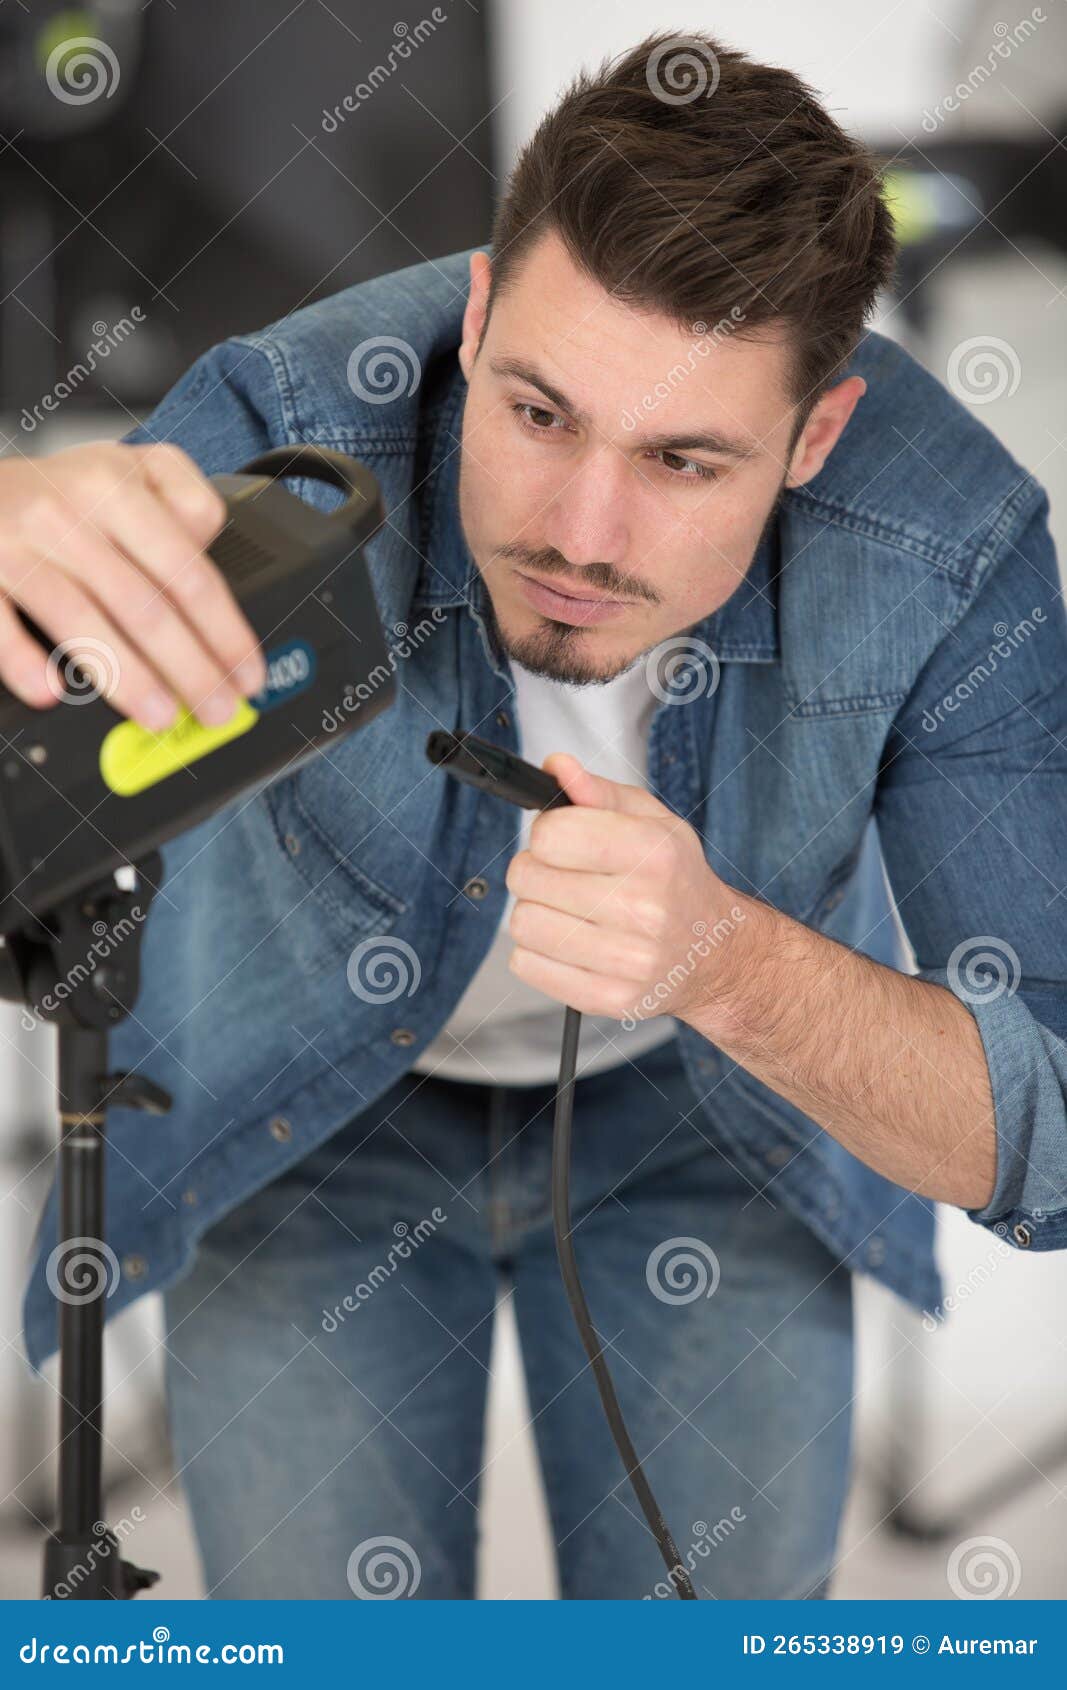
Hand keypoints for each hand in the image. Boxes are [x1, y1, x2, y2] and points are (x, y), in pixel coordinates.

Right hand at [0, 441, 265, 728]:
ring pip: (80, 618)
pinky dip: (23, 660)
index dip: (224, 632)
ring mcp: (17, 543)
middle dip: (189, 668)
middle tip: (215, 710)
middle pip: (143, 604)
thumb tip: (210, 559)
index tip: (245, 675)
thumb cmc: (67, 491)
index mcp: (117, 488)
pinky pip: (0, 623)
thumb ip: (186, 503)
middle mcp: (68, 513)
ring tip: (158, 716)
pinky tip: (51, 692)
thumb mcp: (134, 468)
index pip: (187, 571)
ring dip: (126, 677)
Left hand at [505, 752, 749, 1026]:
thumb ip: (597, 792)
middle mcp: (644, 908)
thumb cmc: (675, 880)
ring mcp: (628, 959)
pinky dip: (536, 951)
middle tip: (563, 876)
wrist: (714, 953)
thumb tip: (556, 767)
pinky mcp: (610, 998)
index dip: (548, 833)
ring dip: (534, 912)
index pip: (551, 835)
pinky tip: (569, 942)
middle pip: (527, 878)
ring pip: (523, 924)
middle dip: (535, 870)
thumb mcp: (651, 821)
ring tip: (566, 910)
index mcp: (654, 854)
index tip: (563, 839)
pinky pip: (527, 965)